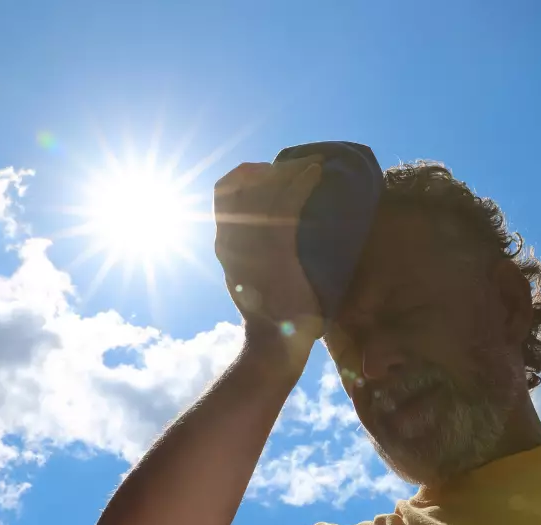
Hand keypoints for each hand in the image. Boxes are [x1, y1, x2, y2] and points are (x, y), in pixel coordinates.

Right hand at [213, 157, 324, 342]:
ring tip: (312, 165)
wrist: (273, 343)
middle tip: (295, 165)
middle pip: (242, 182)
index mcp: (224, 244)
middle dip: (270, 169)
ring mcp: (253, 240)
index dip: (242, 176)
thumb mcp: (245, 283)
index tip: (265, 172)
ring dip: (290, 170)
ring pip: (266, 187)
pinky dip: (303, 181)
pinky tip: (318, 172)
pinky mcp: (277, 246)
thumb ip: (246, 260)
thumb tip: (261, 247)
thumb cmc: (268, 319)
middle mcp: (232, 237)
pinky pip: (289, 201)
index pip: (222, 192)